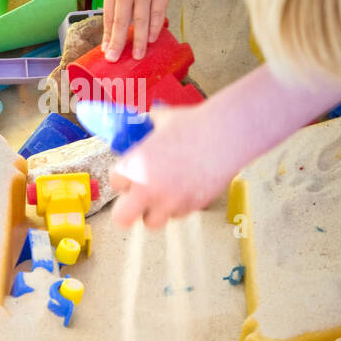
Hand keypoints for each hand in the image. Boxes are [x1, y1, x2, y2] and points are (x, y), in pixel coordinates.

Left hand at [102, 0, 182, 61]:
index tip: (106, 49)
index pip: (107, 15)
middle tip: (114, 59)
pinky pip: (158, 14)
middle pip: (121, 22)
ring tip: (137, 56)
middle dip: (117, 43)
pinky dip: (155, 28)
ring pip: (140, 22)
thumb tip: (115, 16)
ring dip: (138, 41)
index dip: (108, 34)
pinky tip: (152, 39)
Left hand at [110, 99, 236, 227]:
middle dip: (127, 211)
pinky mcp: (191, 207)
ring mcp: (170, 202)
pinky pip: (177, 214)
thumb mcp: (162, 119)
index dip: (122, 178)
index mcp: (134, 166)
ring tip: (164, 193)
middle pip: (122, 218)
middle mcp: (147, 189)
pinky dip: (178, 205)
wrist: (225, 136)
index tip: (129, 175)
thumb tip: (144, 122)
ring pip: (153, 221)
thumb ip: (148, 126)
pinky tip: (186, 187)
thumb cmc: (194, 125)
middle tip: (134, 201)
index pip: (115, 183)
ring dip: (155, 210)